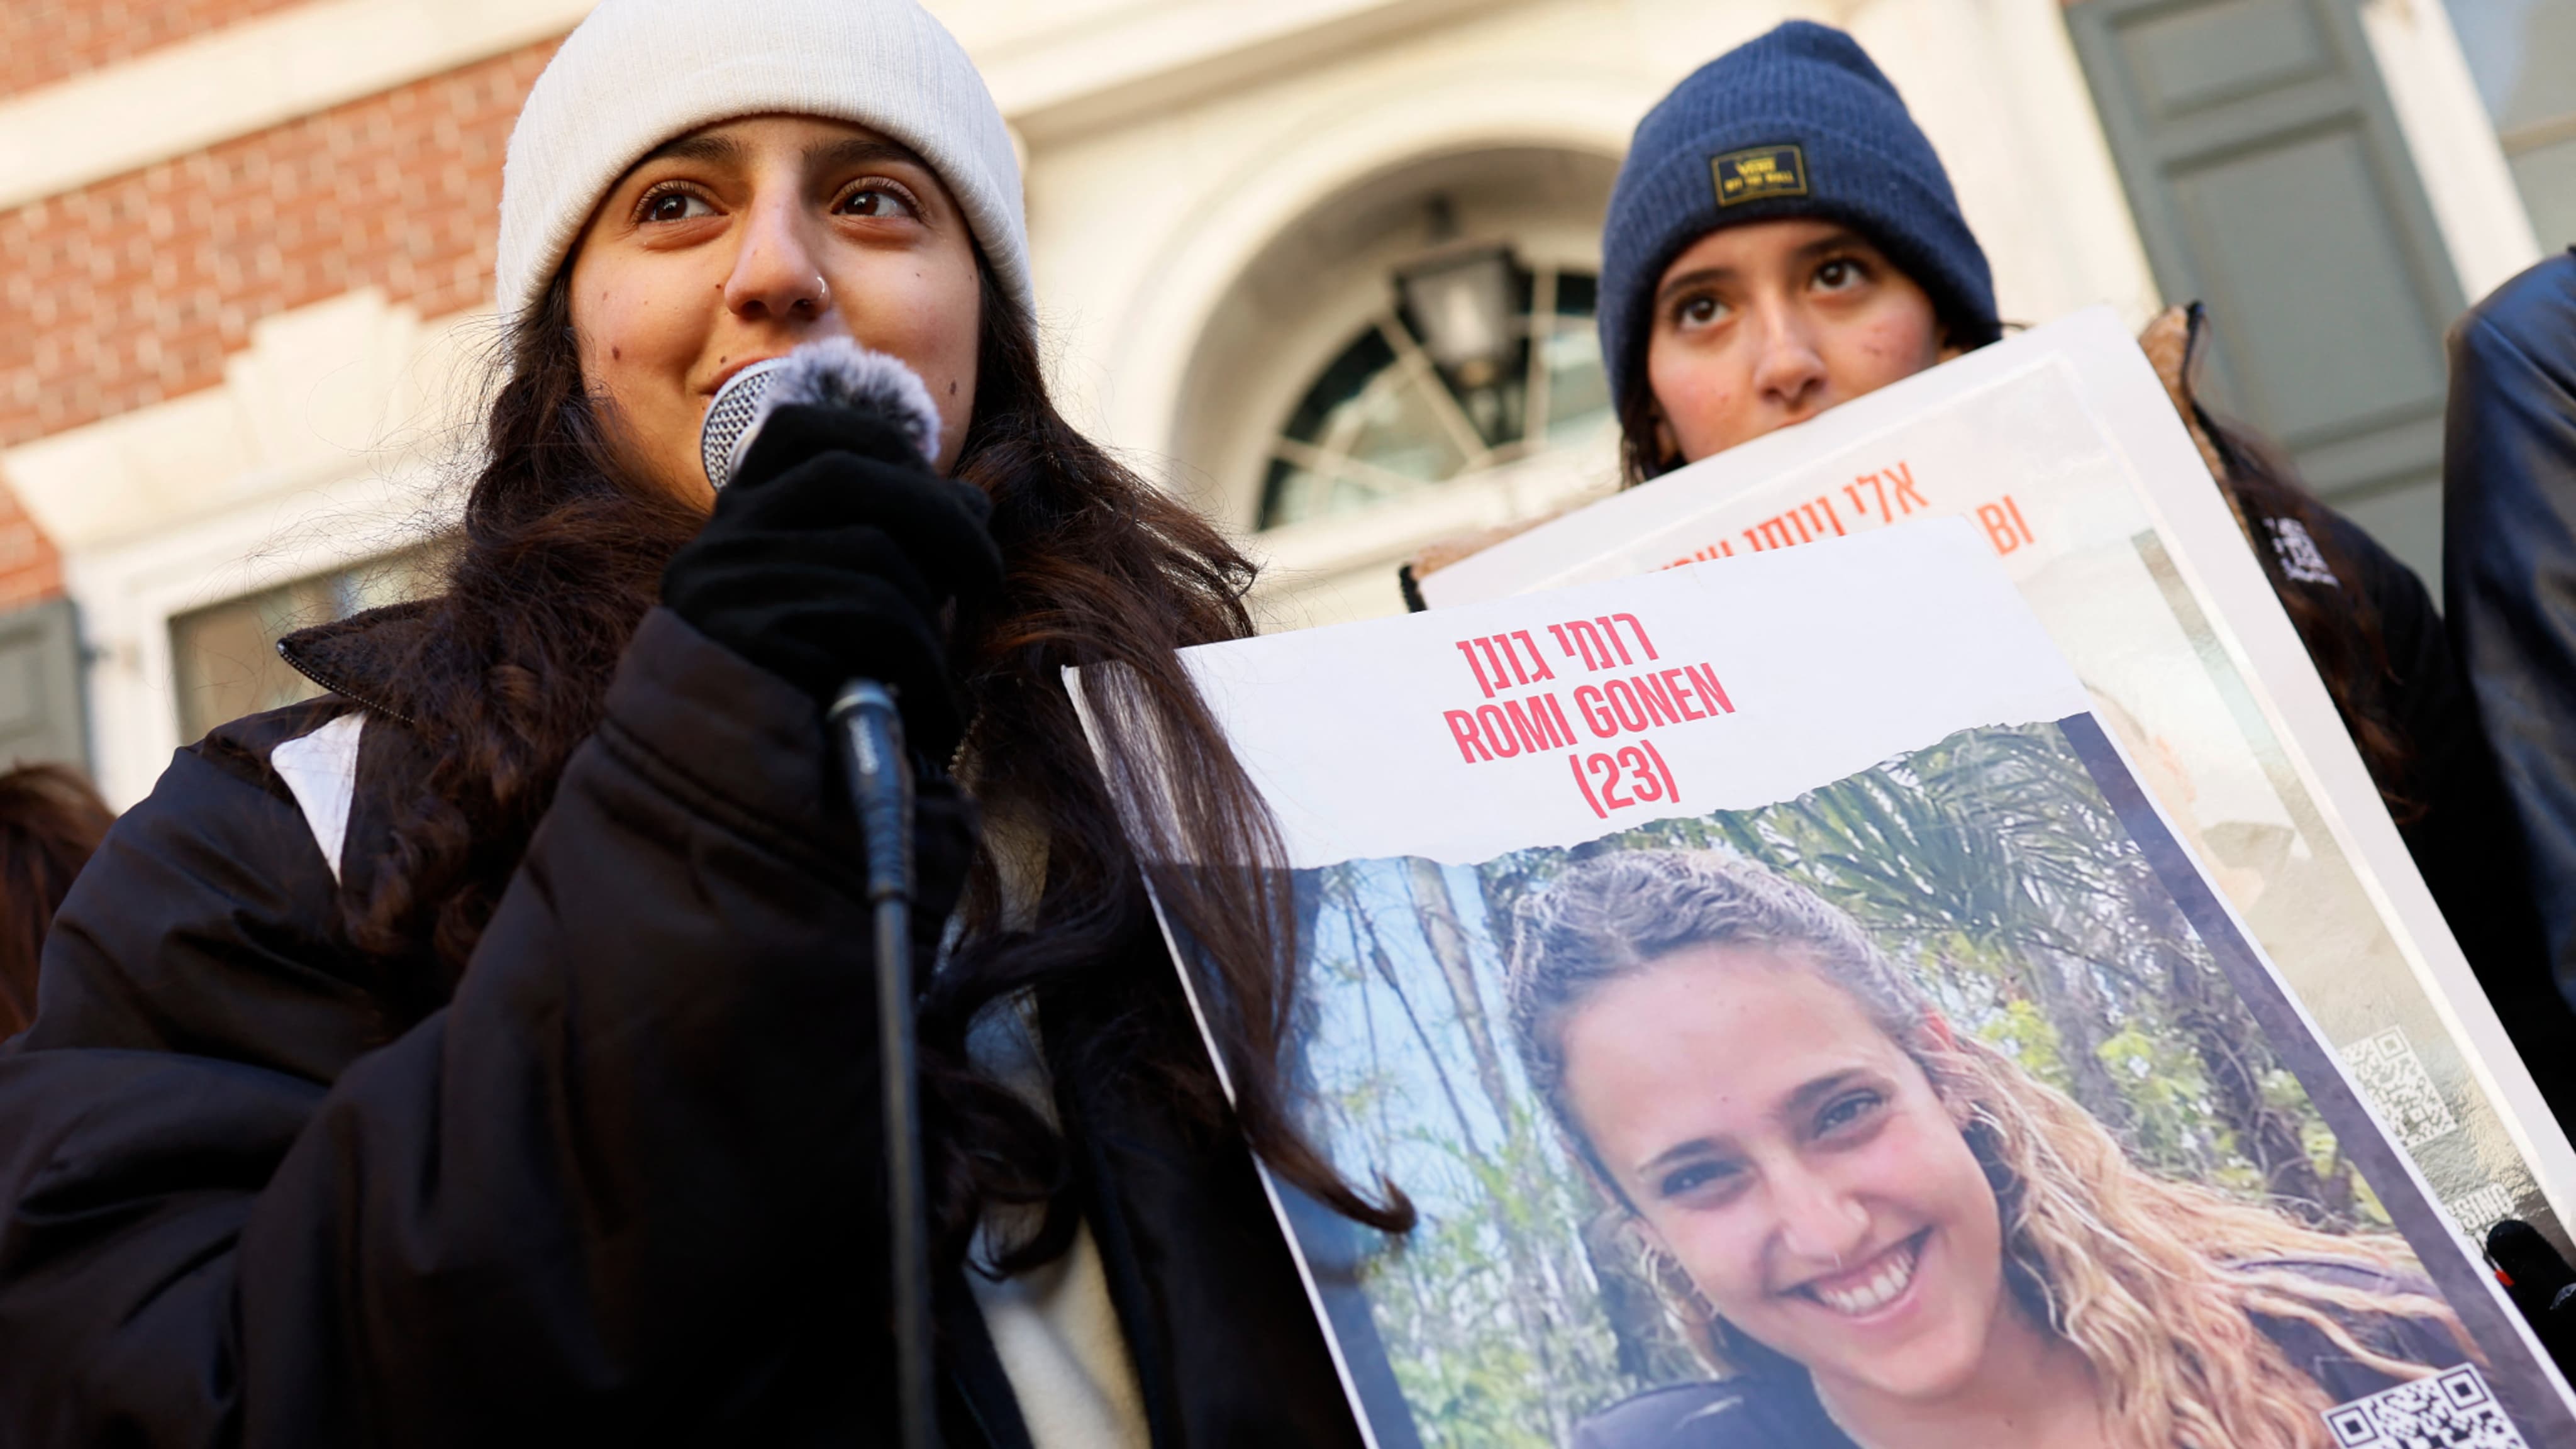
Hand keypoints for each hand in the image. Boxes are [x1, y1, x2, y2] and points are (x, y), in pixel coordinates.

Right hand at [661, 403, 1005, 761]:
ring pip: (872, 552)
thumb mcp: (851, 613)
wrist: (736, 806)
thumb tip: (971, 497)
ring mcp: (727, 587)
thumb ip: (896, 550)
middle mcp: (721, 544)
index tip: (932, 482)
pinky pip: (873, 621)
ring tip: (942, 679)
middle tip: (987, 578)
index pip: (797, 430)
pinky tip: (936, 715)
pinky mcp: (749, 639)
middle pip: (849, 475)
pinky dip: (928, 670)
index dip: (878, 441)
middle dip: (941, 517)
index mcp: (737, 525)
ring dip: (933, 620)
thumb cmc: (812, 705)